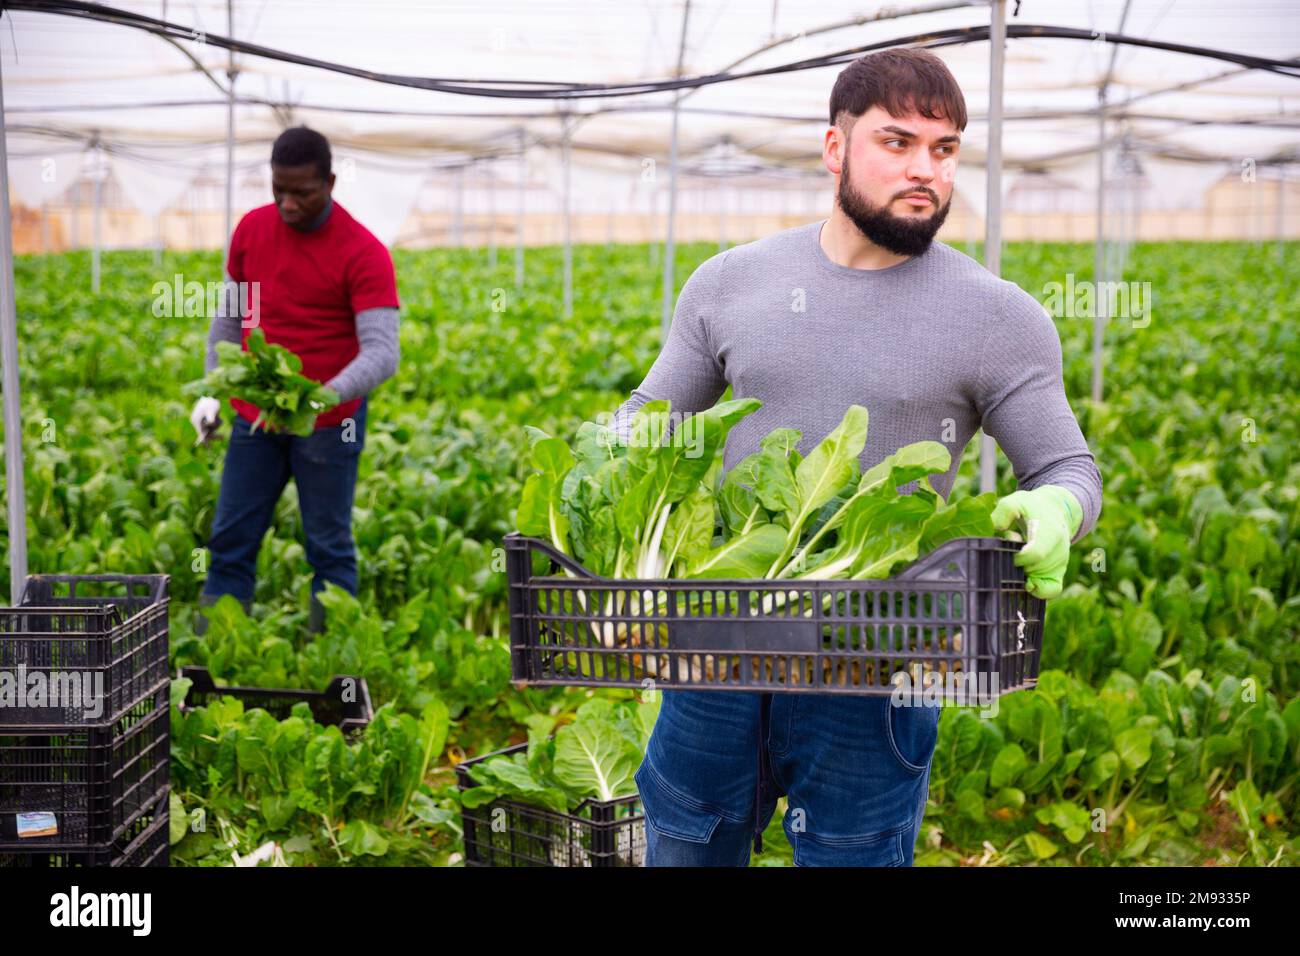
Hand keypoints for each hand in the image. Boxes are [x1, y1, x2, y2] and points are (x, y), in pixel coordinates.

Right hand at [189, 396, 222, 444]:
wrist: (210, 397)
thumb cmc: (210, 403)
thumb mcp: (212, 410)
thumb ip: (211, 417)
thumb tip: (210, 423)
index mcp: (196, 421)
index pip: (201, 433)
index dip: (205, 441)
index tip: (209, 448)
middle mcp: (198, 422)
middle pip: (206, 433)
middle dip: (214, 435)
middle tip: (223, 437)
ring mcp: (202, 422)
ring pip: (211, 429)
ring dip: (217, 425)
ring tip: (218, 417)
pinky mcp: (206, 421)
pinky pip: (213, 426)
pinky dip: (217, 423)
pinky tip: (218, 416)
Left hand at [990, 485, 1082, 599]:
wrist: (1055, 511)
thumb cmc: (1032, 507)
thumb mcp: (1017, 500)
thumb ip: (1004, 511)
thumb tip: (995, 528)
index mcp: (1050, 532)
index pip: (1036, 553)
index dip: (1018, 557)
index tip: (1009, 549)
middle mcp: (1059, 549)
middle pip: (1035, 569)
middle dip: (1017, 563)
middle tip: (1014, 549)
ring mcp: (1060, 562)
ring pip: (1041, 580)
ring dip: (1024, 572)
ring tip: (1022, 555)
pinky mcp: (1059, 571)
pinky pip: (1052, 590)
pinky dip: (1038, 591)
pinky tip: (1026, 581)